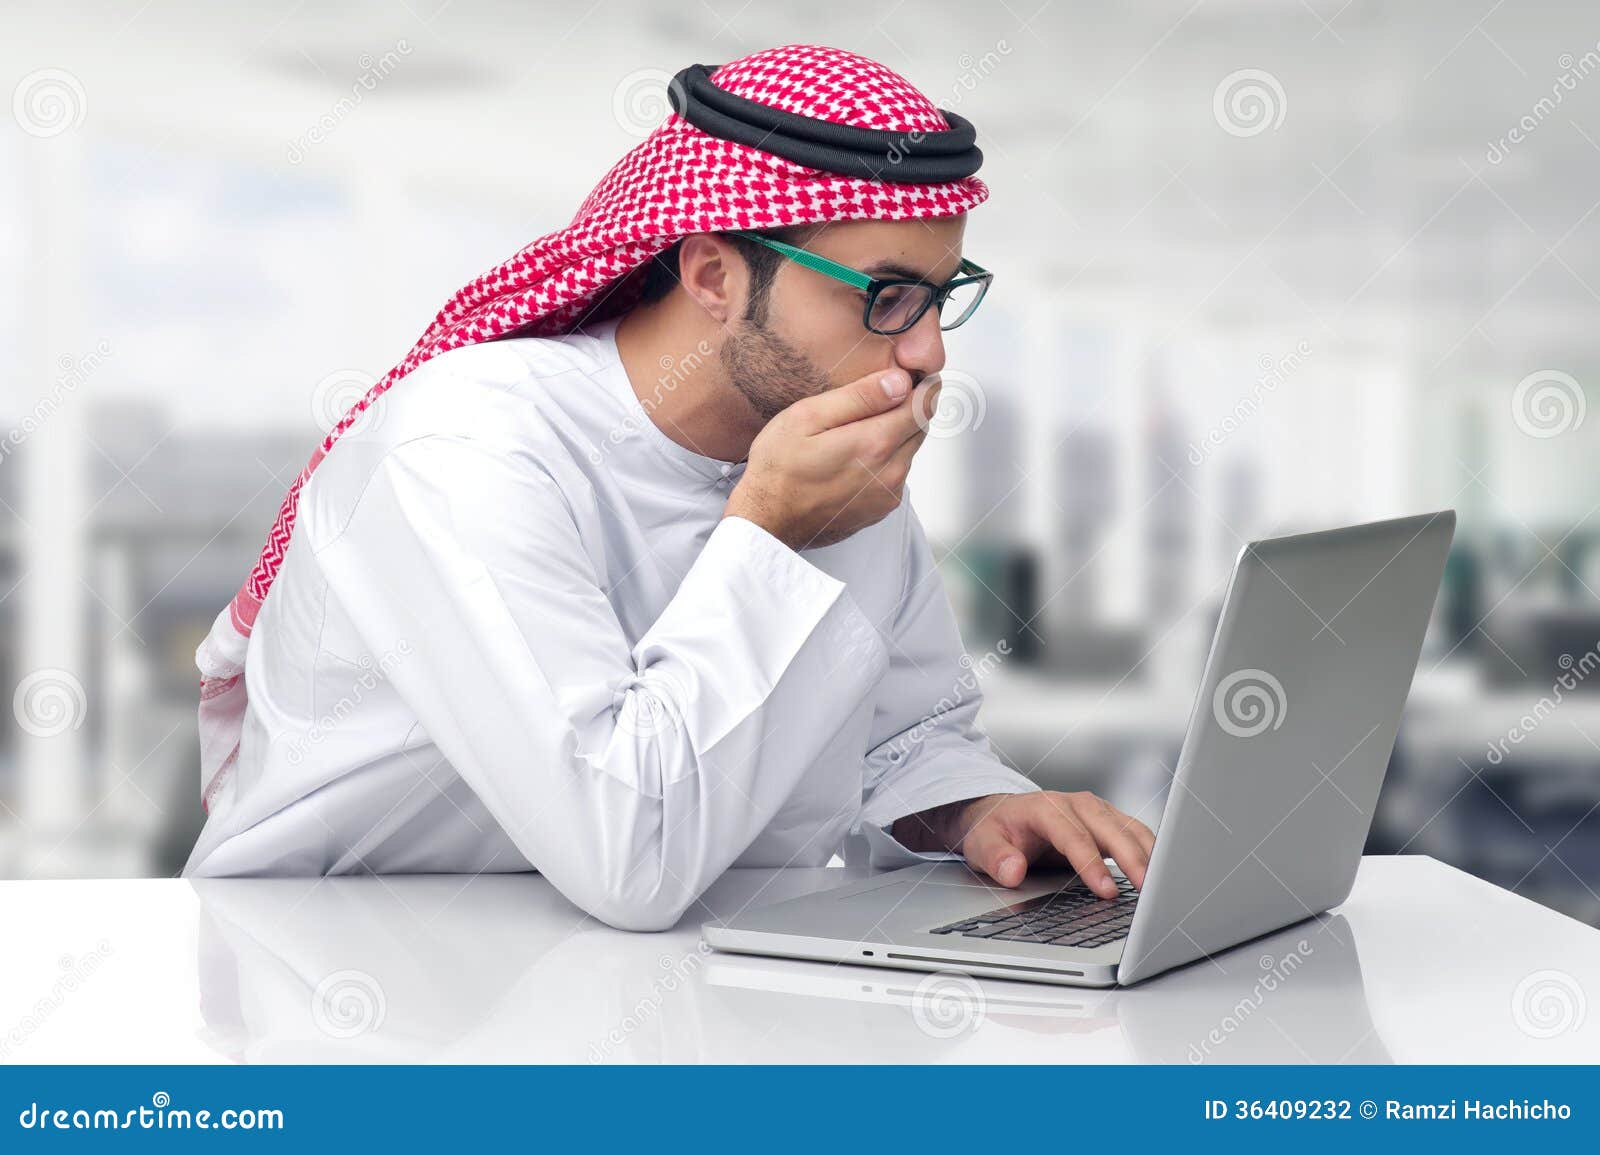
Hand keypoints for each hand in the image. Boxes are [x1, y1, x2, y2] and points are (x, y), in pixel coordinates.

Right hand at [724, 368, 939, 549]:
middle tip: (883, 394)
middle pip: (920, 428)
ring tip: (860, 427)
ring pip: (909, 450)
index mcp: (875, 443)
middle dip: (909, 407)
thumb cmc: (778, 470)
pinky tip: (855, 456)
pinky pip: (897, 473)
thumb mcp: (807, 418)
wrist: (767, 521)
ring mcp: (888, 494)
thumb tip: (899, 382)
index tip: (913, 374)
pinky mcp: (882, 508)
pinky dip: (886, 458)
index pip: (923, 406)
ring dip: (896, 433)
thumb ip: (858, 397)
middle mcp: (890, 472)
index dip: (923, 385)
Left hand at [917, 791, 1155, 897]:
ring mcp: (1095, 811)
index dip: (1091, 863)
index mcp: (1045, 807)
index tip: (1105, 890)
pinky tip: (1161, 875)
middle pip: (1110, 829)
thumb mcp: (981, 844)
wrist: (999, 814)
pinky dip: (1151, 853)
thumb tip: (1012, 871)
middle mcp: (1075, 804)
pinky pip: (1135, 835)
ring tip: (1164, 886)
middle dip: (1132, 859)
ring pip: (1129, 829)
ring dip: (1149, 855)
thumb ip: (995, 857)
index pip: (1073, 836)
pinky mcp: (1107, 823)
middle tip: (1148, 890)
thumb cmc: (993, 830)